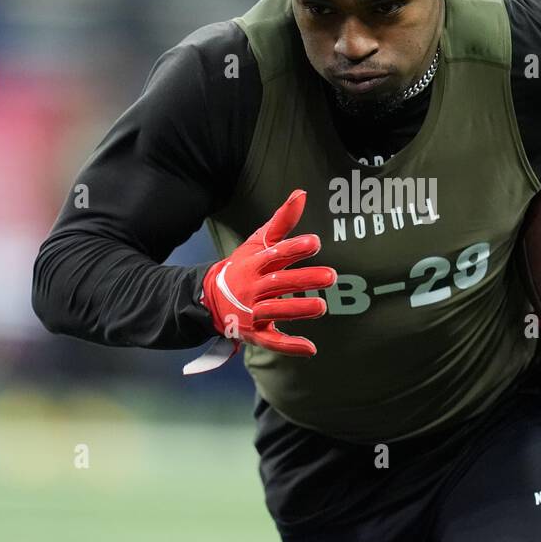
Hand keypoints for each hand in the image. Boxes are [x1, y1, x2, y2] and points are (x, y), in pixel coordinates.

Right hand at [183, 189, 336, 374]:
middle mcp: (253, 287)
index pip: (275, 254)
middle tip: (331, 276)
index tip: (315, 242)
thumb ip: (282, 220)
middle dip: (304, 280)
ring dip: (298, 310)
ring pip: (276, 310)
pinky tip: (310, 348)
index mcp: (254, 264)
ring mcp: (253, 312)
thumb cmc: (242, 266)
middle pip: (280, 282)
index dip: (294, 248)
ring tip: (321, 306)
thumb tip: (302, 193)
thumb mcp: (258, 241)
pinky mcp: (255, 332)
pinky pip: (273, 341)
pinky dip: (290, 346)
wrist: (209, 298)